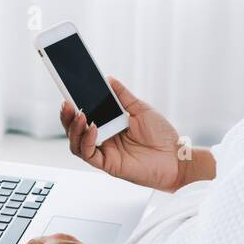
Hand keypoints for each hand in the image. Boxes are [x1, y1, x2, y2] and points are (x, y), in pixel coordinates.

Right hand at [60, 78, 184, 191]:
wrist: (176, 157)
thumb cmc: (162, 136)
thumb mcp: (140, 109)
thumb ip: (123, 96)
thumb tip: (108, 79)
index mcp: (108, 125)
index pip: (84, 116)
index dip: (73, 106)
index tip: (68, 92)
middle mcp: (103, 139)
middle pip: (74, 130)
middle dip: (67, 117)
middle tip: (67, 103)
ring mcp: (104, 152)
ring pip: (76, 143)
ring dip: (74, 128)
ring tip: (79, 114)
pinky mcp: (108, 165)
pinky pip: (89, 154)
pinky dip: (87, 140)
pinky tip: (93, 127)